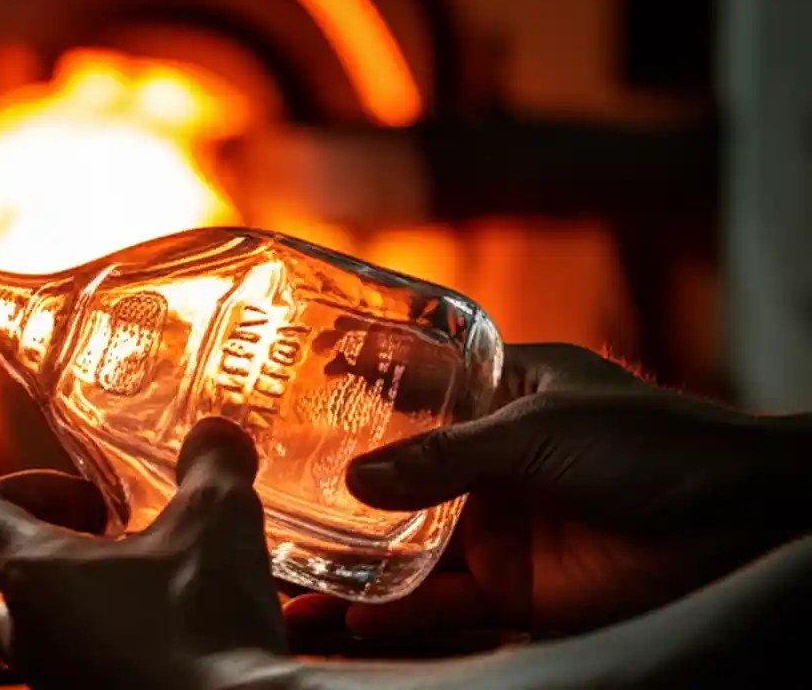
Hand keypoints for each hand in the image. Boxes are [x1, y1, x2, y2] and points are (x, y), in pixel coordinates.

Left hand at [0, 418, 285, 689]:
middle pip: (3, 594)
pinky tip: (194, 646)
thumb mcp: (220, 520)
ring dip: (95, 613)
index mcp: (35, 576)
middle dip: (58, 566)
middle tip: (121, 552)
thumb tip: (216, 434)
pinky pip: (94, 679)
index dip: (30, 488)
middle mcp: (33, 641)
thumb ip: (213, 465)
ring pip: (49, 645)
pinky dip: (129, 655)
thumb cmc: (205, 626)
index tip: (95, 498)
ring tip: (167, 596)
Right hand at [287, 342, 806, 641]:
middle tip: (268, 504)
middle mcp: (490, 459)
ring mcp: (500, 525)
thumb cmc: (652, 442)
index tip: (286, 394)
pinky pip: (443, 601)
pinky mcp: (517, 587)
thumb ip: (444, 456)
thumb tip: (355, 479)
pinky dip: (399, 611)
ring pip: (408, 546)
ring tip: (287, 579)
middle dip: (336, 495)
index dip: (354, 393)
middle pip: (397, 478)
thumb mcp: (536, 429)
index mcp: (501, 395)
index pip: (412, 389)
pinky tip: (349, 615)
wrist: (737, 522)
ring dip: (352, 565)